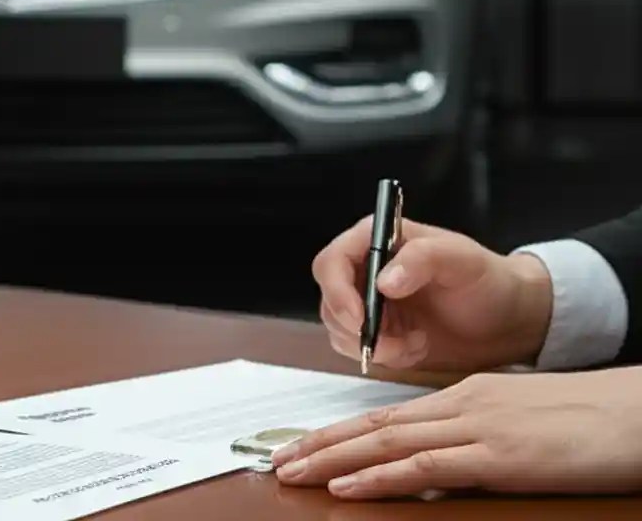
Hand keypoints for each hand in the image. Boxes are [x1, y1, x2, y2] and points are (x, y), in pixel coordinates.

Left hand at [272, 368, 641, 498]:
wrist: (639, 413)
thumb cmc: (590, 420)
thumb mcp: (520, 422)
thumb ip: (474, 439)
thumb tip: (437, 467)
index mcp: (466, 396)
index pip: (386, 416)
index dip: (339, 432)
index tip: (303, 446)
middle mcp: (462, 406)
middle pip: (374, 426)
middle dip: (320, 443)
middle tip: (277, 460)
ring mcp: (478, 429)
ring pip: (387, 443)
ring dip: (333, 459)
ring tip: (293, 472)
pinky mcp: (498, 457)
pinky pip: (426, 465)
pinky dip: (380, 476)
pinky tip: (348, 486)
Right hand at [313, 215, 553, 372]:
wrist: (507, 319)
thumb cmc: (488, 280)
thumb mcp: (461, 260)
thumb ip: (422, 260)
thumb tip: (384, 282)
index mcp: (377, 240)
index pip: (332, 262)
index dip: (337, 291)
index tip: (359, 318)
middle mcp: (366, 269)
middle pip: (330, 298)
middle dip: (354, 325)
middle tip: (387, 340)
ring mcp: (369, 302)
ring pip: (340, 327)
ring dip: (371, 343)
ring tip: (411, 342)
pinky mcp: (377, 331)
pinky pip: (358, 348)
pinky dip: (382, 355)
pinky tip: (414, 347)